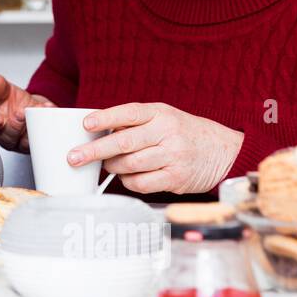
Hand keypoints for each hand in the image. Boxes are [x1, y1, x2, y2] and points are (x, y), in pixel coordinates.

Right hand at [0, 73, 52, 152]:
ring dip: (33, 126)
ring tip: (37, 110)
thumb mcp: (6, 91)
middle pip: (8, 137)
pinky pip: (43, 138)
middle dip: (15, 125)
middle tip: (21, 113)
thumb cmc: (15, 103)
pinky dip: (48, 124)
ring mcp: (22, 143)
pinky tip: (49, 111)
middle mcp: (7, 137)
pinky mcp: (38, 143)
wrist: (33, 106)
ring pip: (26, 141)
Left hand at [67, 102, 242, 194]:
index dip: (105, 118)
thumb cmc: (183, 133)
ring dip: (112, 167)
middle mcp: (167, 132)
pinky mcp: (176, 178)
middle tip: (73, 157)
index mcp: (160, 113)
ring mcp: (173, 156)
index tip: (86, 124)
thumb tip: (96, 133)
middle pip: (124, 142)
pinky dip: (128, 182)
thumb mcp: (163, 118)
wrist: (223, 151)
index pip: (128, 113)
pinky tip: (126, 177)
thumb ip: (135, 124)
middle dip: (94, 151)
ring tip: (107, 166)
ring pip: (130, 165)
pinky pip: (141, 183)